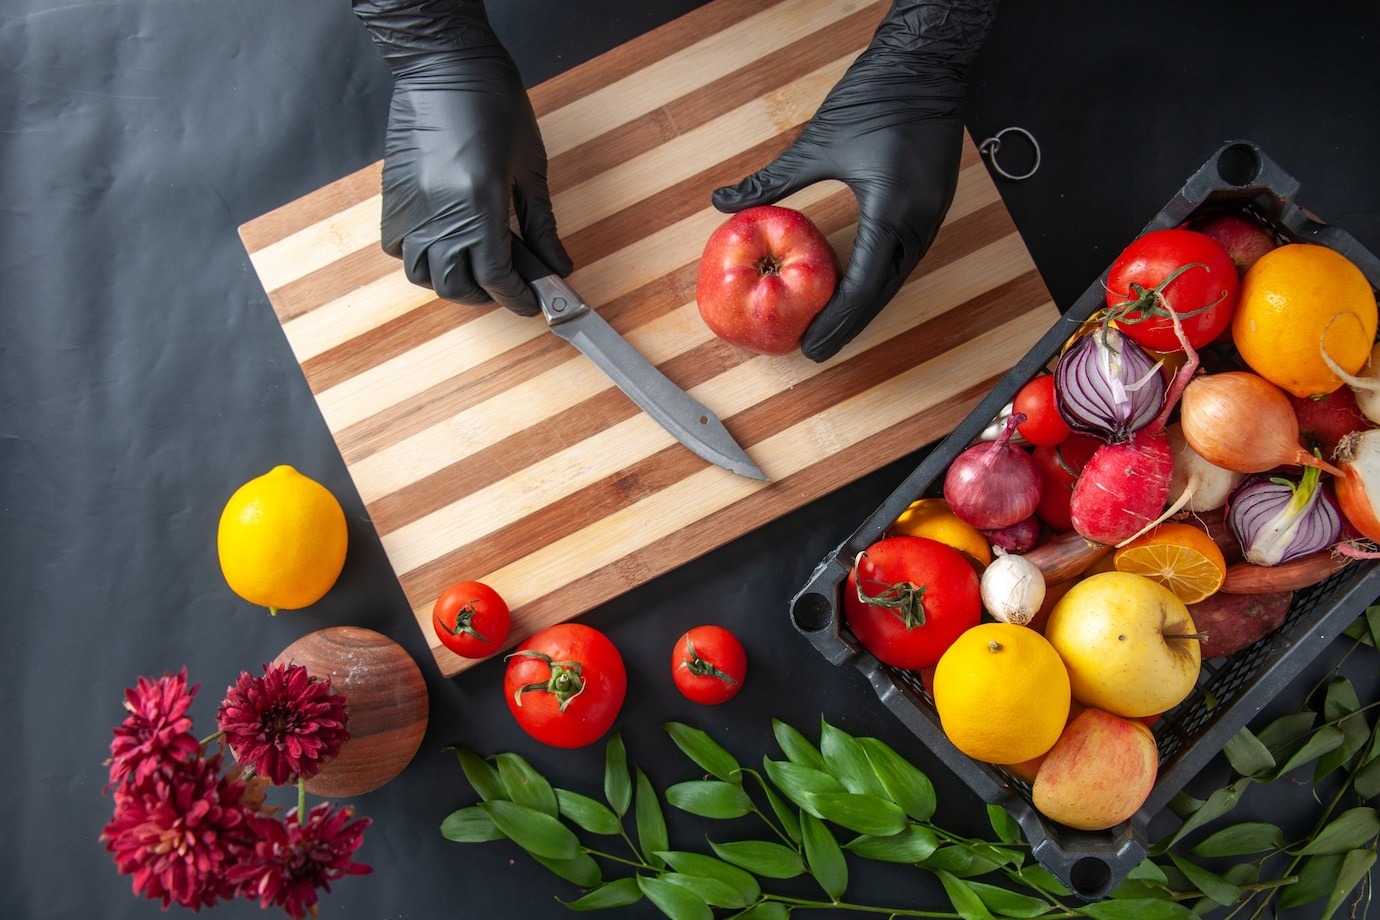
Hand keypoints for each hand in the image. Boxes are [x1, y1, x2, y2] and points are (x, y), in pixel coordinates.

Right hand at [354, 1, 571, 315]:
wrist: (445, 66)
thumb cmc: (494, 105)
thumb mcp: (530, 168)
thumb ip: (542, 224)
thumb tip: (558, 265)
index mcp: (479, 205)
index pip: (495, 276)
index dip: (515, 298)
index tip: (531, 304)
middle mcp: (439, 214)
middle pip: (455, 286)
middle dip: (484, 296)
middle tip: (505, 287)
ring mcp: (410, 208)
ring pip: (421, 274)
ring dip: (449, 282)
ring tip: (472, 269)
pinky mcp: (392, 198)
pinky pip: (396, 248)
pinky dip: (418, 259)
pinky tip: (441, 246)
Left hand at [712, 0, 996, 360]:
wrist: (927, 62)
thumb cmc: (874, 96)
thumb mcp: (816, 143)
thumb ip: (771, 181)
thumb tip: (722, 202)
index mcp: (892, 206)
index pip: (864, 281)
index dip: (837, 318)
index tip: (812, 342)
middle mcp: (920, 217)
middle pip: (884, 288)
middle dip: (851, 322)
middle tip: (819, 348)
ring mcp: (934, 212)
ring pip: (899, 274)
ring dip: (868, 302)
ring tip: (835, 326)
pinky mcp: (936, 202)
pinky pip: (907, 253)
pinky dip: (882, 276)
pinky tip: (858, 287)